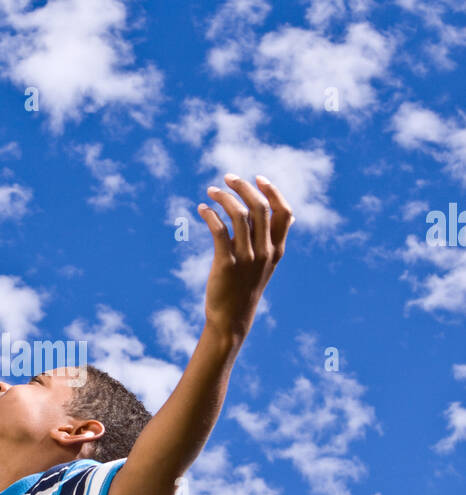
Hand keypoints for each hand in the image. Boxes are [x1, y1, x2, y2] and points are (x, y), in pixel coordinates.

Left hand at [197, 174, 293, 342]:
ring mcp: (246, 258)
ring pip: (238, 215)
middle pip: (260, 208)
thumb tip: (291, 217)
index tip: (257, 178)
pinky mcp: (226, 264)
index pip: (284, 212)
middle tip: (228, 177)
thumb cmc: (247, 286)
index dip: (273, 191)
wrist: (231, 317)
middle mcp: (265, 252)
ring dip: (223, 197)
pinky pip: (219, 230)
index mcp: (277, 249)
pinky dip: (210, 214)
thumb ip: (275, 238)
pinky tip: (202, 209)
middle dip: (244, 187)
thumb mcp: (267, 263)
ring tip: (211, 191)